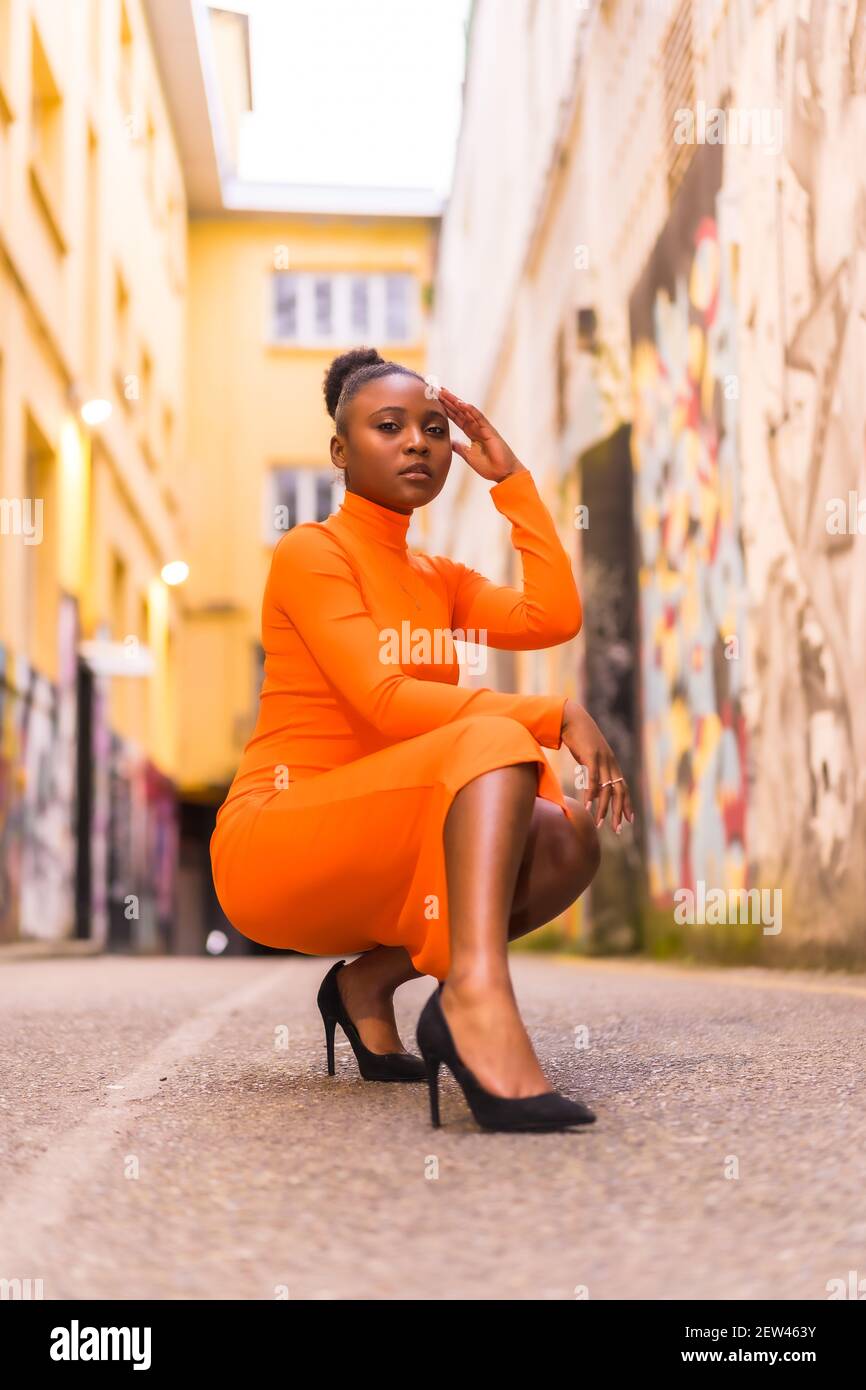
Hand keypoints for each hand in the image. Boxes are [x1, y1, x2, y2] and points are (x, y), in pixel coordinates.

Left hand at [437, 386, 526, 483]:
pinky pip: (479, 417)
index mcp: (472, 433)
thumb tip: (450, 442)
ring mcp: (483, 427)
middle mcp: (477, 427)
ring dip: (456, 401)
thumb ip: (460, 448)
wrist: (502, 473)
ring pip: (468, 411)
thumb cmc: (489, 466)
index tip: (437, 401)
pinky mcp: (490, 430)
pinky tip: (462, 403)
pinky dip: (471, 410)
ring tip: (445, 393)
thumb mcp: (468, 456)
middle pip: (460, 411)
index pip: (457, 418)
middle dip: (449, 401)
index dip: (447, 409)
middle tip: (438, 390)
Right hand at [561, 699, 634, 832]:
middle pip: (619, 792)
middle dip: (619, 812)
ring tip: (599, 823)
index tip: (629, 820)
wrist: (571, 719)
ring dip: (604, 808)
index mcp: (611, 764)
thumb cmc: (578, 739)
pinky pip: (593, 780)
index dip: (627, 804)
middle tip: (617, 830)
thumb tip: (595, 795)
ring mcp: (602, 759)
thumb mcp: (588, 760)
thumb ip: (593, 777)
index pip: (623, 788)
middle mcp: (610, 763)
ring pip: (607, 789)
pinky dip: (591, 794)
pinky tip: (588, 806)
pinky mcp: (591, 756)